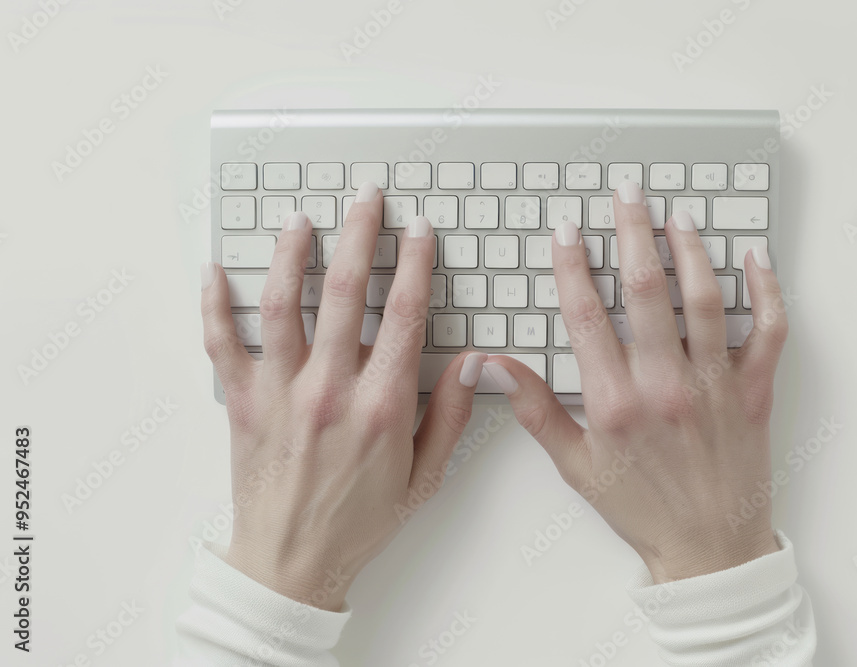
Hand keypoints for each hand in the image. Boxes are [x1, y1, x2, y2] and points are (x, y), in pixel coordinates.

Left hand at [199, 182, 485, 610]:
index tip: (419, 231)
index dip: (414, 264)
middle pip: (343, 291)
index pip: (402, 315)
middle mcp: (328, 390)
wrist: (292, 563)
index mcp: (380, 406)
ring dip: (291, 253)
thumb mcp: (425, 477)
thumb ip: (451, 415)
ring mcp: (280, 393)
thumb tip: (475, 363)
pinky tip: (215, 269)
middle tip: (366, 198)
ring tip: (301, 218)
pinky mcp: (243, 403)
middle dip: (358, 234)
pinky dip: (213, 303)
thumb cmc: (360, 521)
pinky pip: (220, 343)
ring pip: (281, 304)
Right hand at [482, 181, 787, 581]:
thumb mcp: (574, 466)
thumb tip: (492, 366)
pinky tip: (755, 256)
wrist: (709, 548)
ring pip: (705, 299)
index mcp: (614, 402)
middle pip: (646, 291)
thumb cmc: (640, 508)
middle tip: (626, 193)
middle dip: (631, 232)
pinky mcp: (754, 392)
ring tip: (677, 214)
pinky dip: (767, 289)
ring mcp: (714, 386)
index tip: (566, 230)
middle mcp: (665, 385)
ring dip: (690, 249)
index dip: (571, 265)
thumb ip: (534, 409)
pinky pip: (768, 330)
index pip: (585, 315)